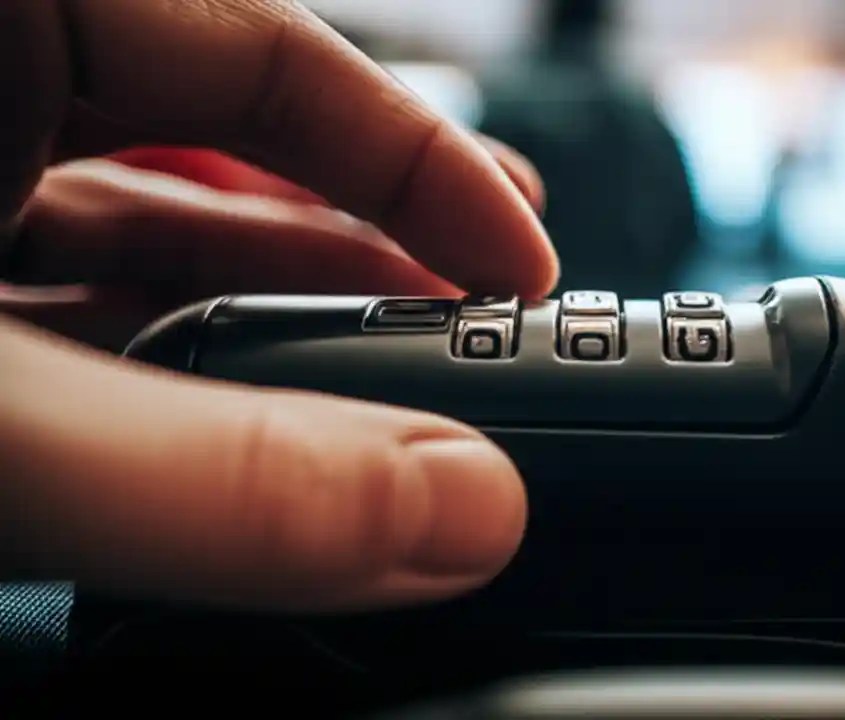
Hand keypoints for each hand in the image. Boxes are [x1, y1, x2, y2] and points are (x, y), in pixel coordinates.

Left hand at [0, 0, 557, 611]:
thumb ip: (218, 469)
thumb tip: (459, 508)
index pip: (272, 52)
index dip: (424, 159)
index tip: (523, 265)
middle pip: (220, 137)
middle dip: (361, 242)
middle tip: (480, 318)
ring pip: (136, 222)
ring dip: (263, 315)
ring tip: (380, 385)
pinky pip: (58, 283)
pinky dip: (149, 359)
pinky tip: (219, 418)